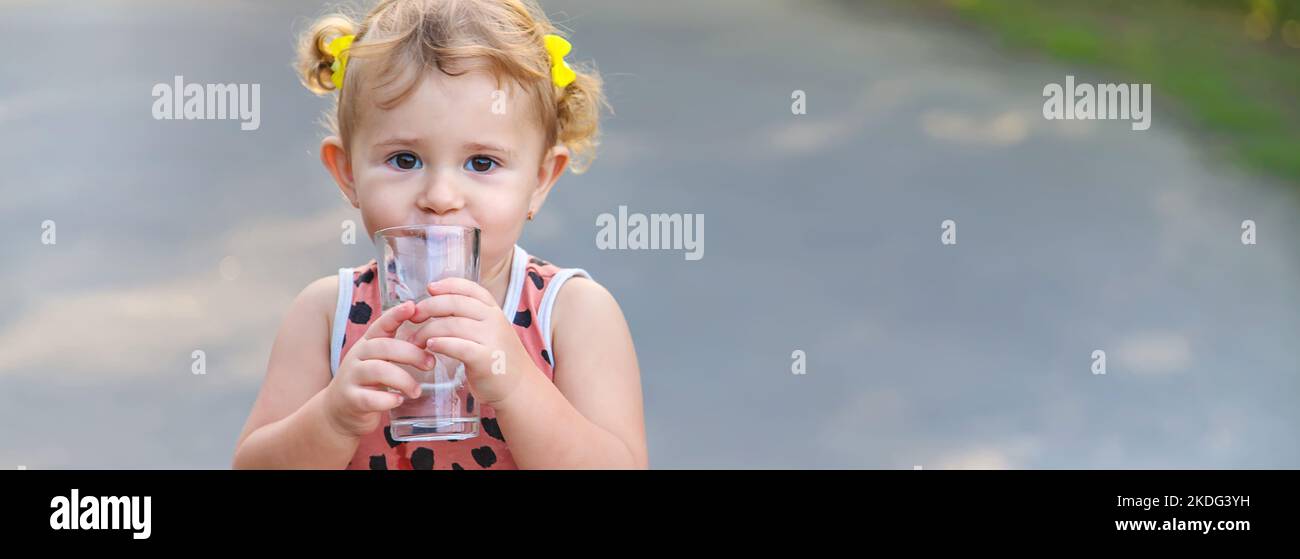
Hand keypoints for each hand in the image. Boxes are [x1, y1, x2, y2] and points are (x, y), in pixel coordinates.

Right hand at [323, 300, 428, 437]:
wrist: (339, 412)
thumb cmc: (368, 382)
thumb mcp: (379, 360)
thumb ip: (398, 349)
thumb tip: (433, 338)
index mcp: (367, 343)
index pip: (381, 324)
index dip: (396, 314)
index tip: (413, 306)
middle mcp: (357, 356)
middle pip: (384, 347)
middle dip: (411, 353)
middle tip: (430, 364)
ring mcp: (351, 378)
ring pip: (378, 370)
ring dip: (403, 379)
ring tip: (417, 391)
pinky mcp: (350, 400)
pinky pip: (369, 398)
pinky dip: (387, 399)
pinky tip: (399, 400)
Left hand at [407, 278, 535, 404]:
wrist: (519, 388)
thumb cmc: (497, 359)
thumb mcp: (490, 331)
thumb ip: (471, 317)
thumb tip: (437, 303)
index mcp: (494, 311)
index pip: (469, 288)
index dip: (448, 284)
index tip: (429, 288)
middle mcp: (494, 320)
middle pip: (455, 303)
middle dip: (429, 307)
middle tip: (413, 316)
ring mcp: (491, 339)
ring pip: (452, 325)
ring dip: (427, 331)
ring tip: (414, 340)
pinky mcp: (485, 359)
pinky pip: (458, 346)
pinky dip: (440, 344)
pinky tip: (429, 347)